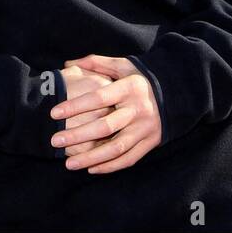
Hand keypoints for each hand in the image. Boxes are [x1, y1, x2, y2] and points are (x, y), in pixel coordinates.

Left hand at [52, 54, 161, 173]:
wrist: (177, 92)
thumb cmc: (142, 78)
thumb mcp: (123, 65)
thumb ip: (96, 63)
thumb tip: (68, 63)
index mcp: (129, 88)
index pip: (98, 98)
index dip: (75, 106)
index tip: (54, 113)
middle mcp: (138, 109)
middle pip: (105, 126)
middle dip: (78, 135)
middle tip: (55, 141)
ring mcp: (146, 128)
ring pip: (116, 148)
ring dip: (91, 158)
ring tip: (69, 164)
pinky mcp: (151, 142)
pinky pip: (129, 159)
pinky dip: (110, 166)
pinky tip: (91, 169)